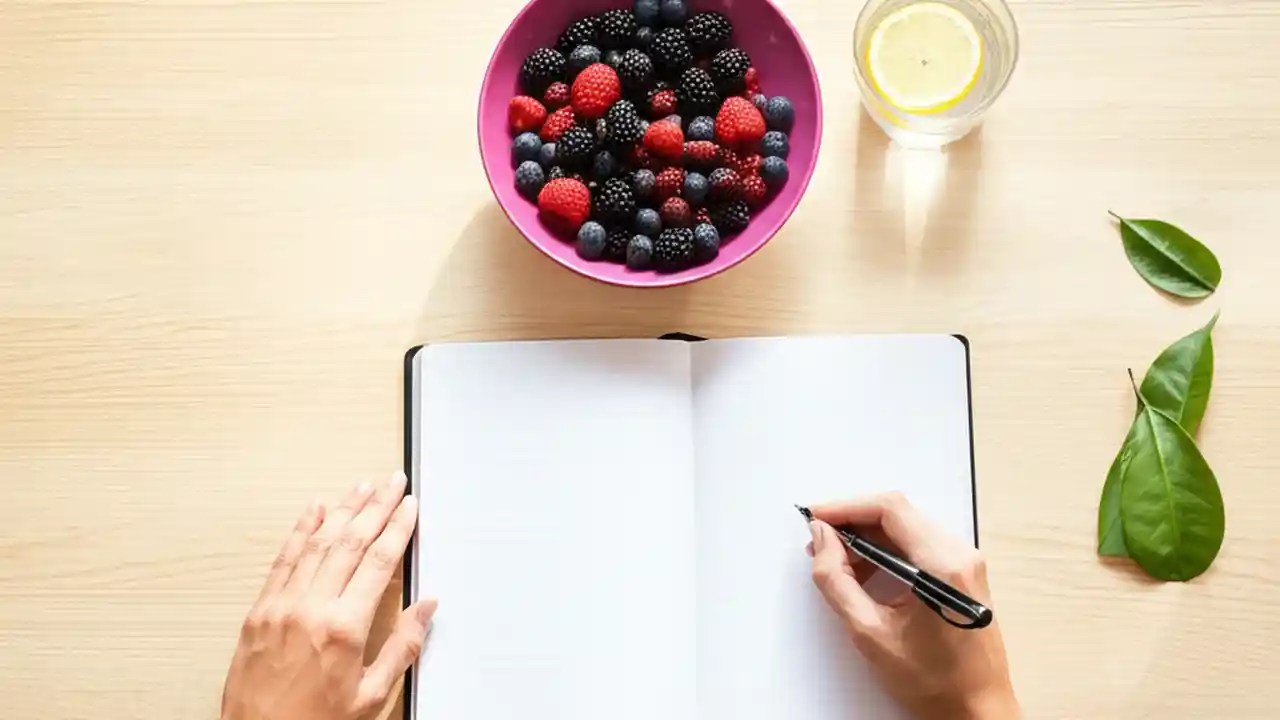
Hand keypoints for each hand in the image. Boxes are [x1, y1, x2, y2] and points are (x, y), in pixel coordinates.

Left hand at [222, 472, 436, 719]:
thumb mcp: (371, 696)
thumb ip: (402, 647)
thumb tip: (426, 608)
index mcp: (343, 629)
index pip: (378, 563)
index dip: (397, 529)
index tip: (410, 507)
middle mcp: (310, 609)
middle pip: (350, 543)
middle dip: (375, 507)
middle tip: (393, 483)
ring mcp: (280, 607)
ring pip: (317, 544)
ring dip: (342, 510)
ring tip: (361, 486)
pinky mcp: (258, 613)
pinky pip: (282, 561)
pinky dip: (300, 532)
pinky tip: (313, 511)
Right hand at [807, 493, 1017, 719]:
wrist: (978, 711)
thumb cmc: (932, 682)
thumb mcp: (870, 633)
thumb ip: (837, 581)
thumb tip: (822, 538)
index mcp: (943, 566)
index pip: (890, 510)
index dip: (846, 507)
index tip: (815, 517)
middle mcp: (960, 555)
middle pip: (898, 514)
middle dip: (853, 521)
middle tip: (819, 542)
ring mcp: (966, 563)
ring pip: (907, 527)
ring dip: (868, 537)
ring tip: (837, 561)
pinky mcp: (963, 573)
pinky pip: (919, 544)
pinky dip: (887, 550)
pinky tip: (864, 572)